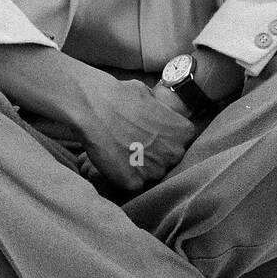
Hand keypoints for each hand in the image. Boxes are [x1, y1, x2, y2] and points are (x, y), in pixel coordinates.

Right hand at [73, 72, 198, 193]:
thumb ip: (159, 110)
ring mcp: (155, 171)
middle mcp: (174, 153)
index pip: (181, 140)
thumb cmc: (119, 96)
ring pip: (151, 173)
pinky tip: (114, 159)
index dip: (164, 136)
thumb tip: (156, 111)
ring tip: (121, 149)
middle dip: (155, 152)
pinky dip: (123, 175)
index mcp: (183, 132)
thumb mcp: (149, 94)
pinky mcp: (134, 183)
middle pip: (168, 159)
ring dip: (139, 165)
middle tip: (134, 141)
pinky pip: (132, 183)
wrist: (93, 107)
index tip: (150, 131)